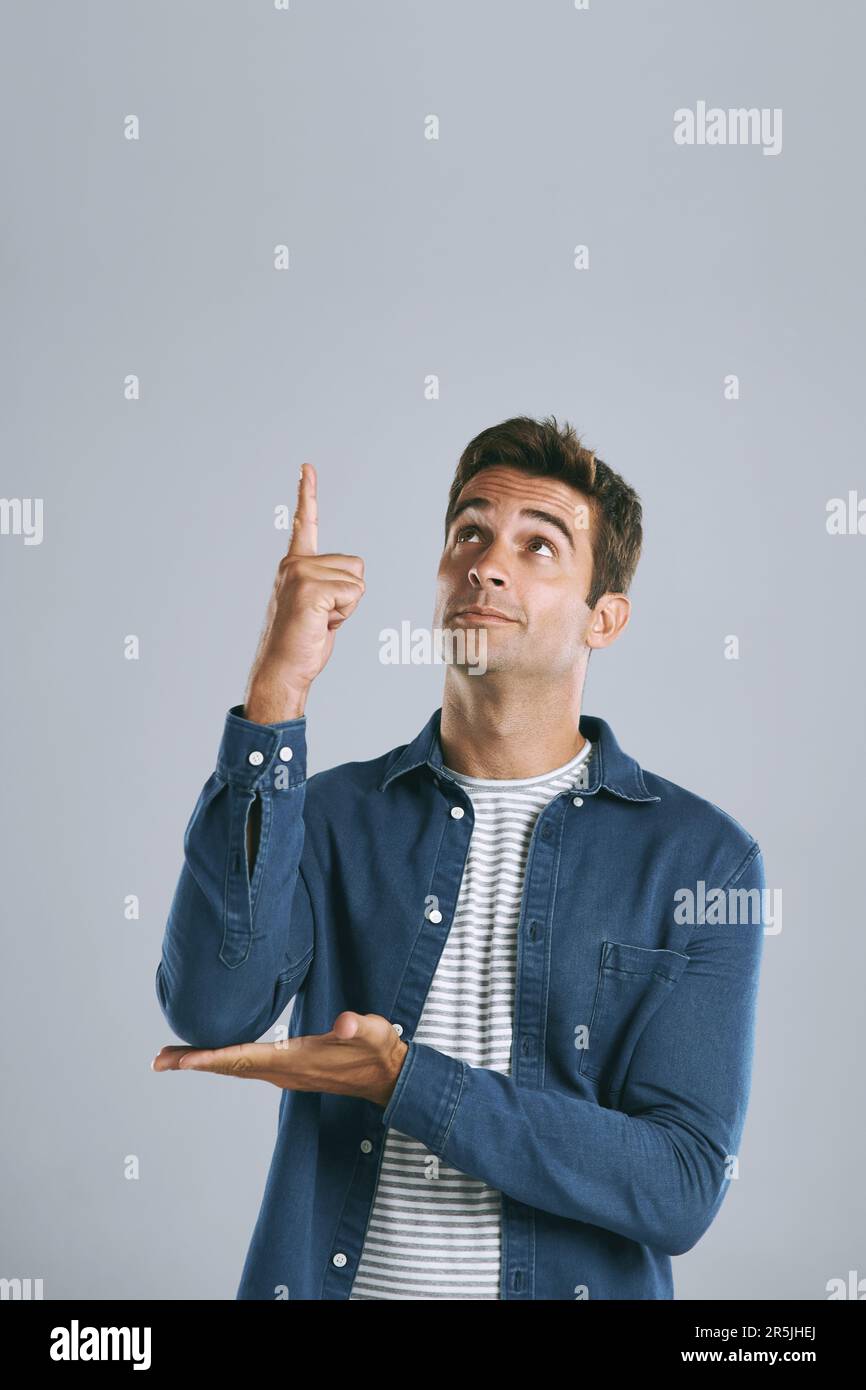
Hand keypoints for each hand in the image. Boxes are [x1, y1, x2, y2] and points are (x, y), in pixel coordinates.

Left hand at [151, 1011, 409, 1108]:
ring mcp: (284, 1073)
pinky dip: (220, 1060)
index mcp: (296, 1060)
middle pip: (229, 1066)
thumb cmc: (379, 1051)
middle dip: (193, 1062)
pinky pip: (244, 1066)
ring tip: (170, 1058)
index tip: (182, 1060)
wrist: (387, 1077)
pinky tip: (209, 1055)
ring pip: (233, 1068)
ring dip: (201, 1063)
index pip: (246, 1058)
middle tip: (157, 1059)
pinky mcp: (287, 1070)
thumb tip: (345, 1023)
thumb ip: (360, 1027)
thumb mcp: (375, 1032)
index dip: (212, 1057)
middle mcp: (283, 1071)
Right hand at [244, 463, 365, 722]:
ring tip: (319, 621)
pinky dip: (344, 615)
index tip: (307, 466)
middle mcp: (294, 564)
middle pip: (356, 565)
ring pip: (357, 582)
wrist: (282, 668)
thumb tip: (352, 583)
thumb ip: (329, 586)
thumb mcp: (318, 606)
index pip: (305, 523)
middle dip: (349, 596)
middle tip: (321, 617)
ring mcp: (300, 574)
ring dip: (347, 608)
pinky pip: (353, 594)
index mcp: (295, 565)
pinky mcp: (309, 588)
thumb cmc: (301, 642)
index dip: (307, 493)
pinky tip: (320, 624)